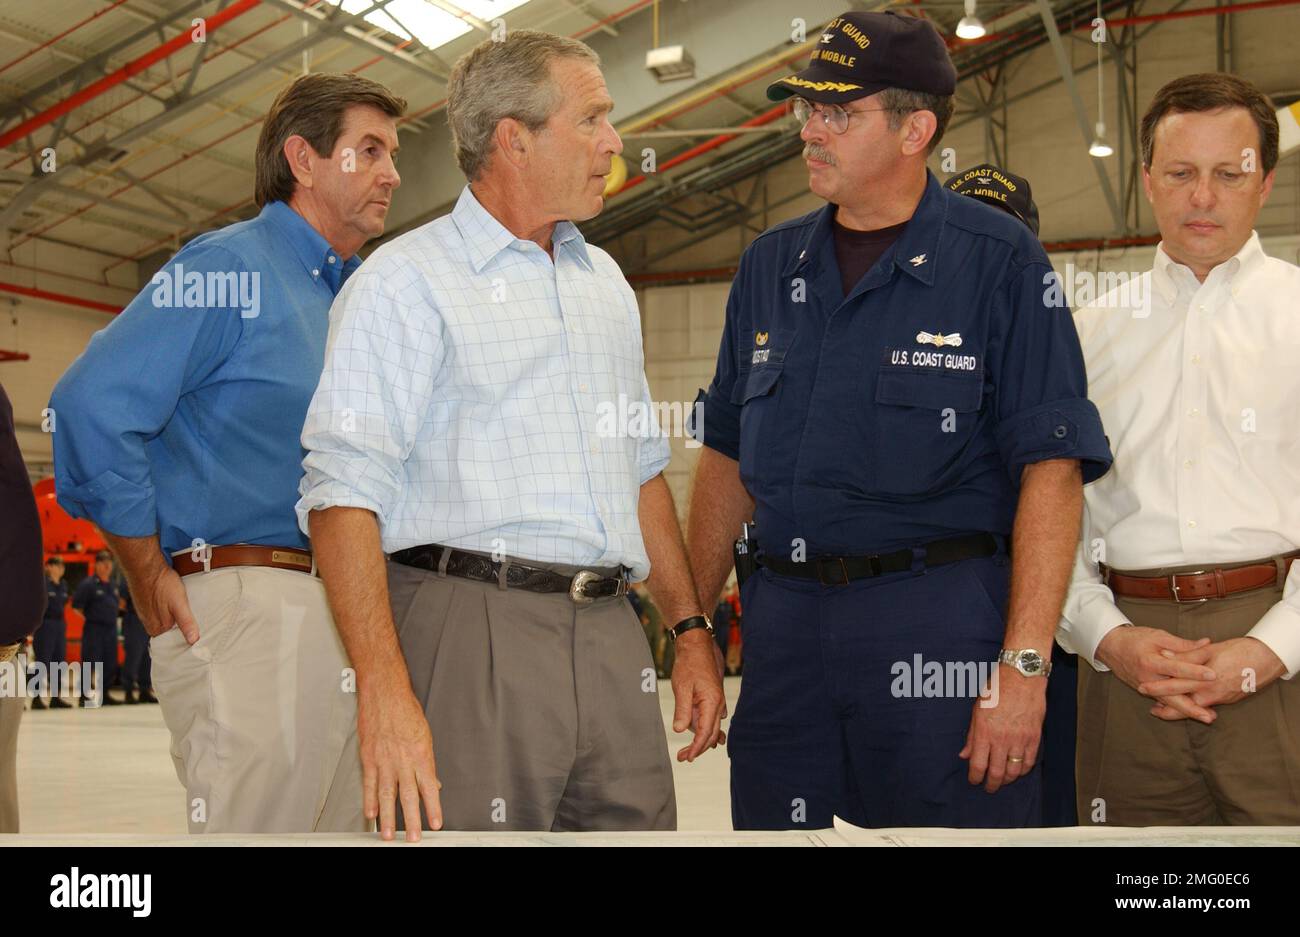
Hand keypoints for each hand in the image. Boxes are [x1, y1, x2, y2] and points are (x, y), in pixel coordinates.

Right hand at [136, 565, 199, 643]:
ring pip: (163, 620)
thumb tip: (193, 641)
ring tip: (184, 611)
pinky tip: (171, 603)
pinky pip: (157, 611)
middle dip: (179, 627)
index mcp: (157, 628)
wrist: (145, 567)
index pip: (172, 641)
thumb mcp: (180, 604)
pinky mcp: (144, 604)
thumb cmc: (163, 585)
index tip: (197, 636)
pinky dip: (166, 609)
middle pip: (168, 631)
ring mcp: (145, 613)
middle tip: (194, 622)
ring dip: (173, 617)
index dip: (184, 638)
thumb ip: (186, 623)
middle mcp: (149, 624)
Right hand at [358, 679, 442, 840]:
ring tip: (389, 834)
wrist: (384, 693)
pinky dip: (369, 800)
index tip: (437, 823)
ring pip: (387, 795)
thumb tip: (433, 783)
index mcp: (421, 754)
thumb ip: (427, 762)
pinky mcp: (368, 757)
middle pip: (409, 796)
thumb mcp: (425, 734)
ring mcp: (384, 760)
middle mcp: (403, 759)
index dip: (434, 807)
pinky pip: (369, 783)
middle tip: (414, 837)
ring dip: (389, 817)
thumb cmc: (405, 709)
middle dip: (412, 820)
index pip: (430, 787)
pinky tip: (371, 814)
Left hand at [670, 629, 726, 761]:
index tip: (687, 757)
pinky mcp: (712, 700)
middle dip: (697, 748)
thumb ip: (683, 710)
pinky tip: (698, 739)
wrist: (697, 647)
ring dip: (699, 740)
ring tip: (685, 753)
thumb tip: (681, 730)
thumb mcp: (682, 687)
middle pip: (710, 734)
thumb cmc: (689, 664)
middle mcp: (718, 705)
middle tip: (682, 758)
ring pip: (710, 728)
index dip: (696, 747)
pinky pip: (710, 720)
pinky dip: (704, 731)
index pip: (706, 732)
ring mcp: (716, 702)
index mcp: (712, 702)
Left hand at [959, 666, 1046, 792]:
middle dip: (991, 784)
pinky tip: (1017, 771)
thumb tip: (964, 755)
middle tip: (988, 787)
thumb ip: (972, 736)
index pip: (978, 764)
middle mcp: (1002, 739)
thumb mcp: (977, 710)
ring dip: (1007, 780)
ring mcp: (1020, 740)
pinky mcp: (1034, 738)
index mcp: (985, 732)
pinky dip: (1023, 770)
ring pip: (1014, 771)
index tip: (974, 780)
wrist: (1022, 678)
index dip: (975, 777)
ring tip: (1002, 781)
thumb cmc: (996, 690)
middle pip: (997, 773)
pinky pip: (1029, 762)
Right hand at [1095, 625, 1216, 723]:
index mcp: (1150, 661)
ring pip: (1170, 703)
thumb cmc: (1135, 639)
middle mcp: (1148, 678)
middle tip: (1211, 715)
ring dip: (1189, 712)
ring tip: (1208, 717)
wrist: (1111, 647)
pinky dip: (1179, 708)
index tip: (1213, 675)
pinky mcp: (1148, 692)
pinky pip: (1165, 701)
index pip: (1176, 668)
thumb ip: (1182, 643)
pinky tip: (1194, 713)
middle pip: (1173, 696)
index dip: (1195, 672)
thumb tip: (1206, 643)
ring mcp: (1147, 688)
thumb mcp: (1158, 636)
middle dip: (1192, 707)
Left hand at [1142, 637, 1285, 718]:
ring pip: (1195, 707)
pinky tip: (1187, 703)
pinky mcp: (1229, 699)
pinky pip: (1206, 705)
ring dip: (1180, 709)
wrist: (1267, 658)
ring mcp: (1221, 698)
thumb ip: (1187, 654)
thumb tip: (1165, 655)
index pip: (1176, 685)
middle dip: (1167, 708)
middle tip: (1152, 710)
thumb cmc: (1239, 650)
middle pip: (1184, 705)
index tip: (1143, 688)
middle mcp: (1212, 693)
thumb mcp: (1210, 650)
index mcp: (1205, 679)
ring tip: (1163, 709)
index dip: (1158, 688)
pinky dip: (1194, 706)